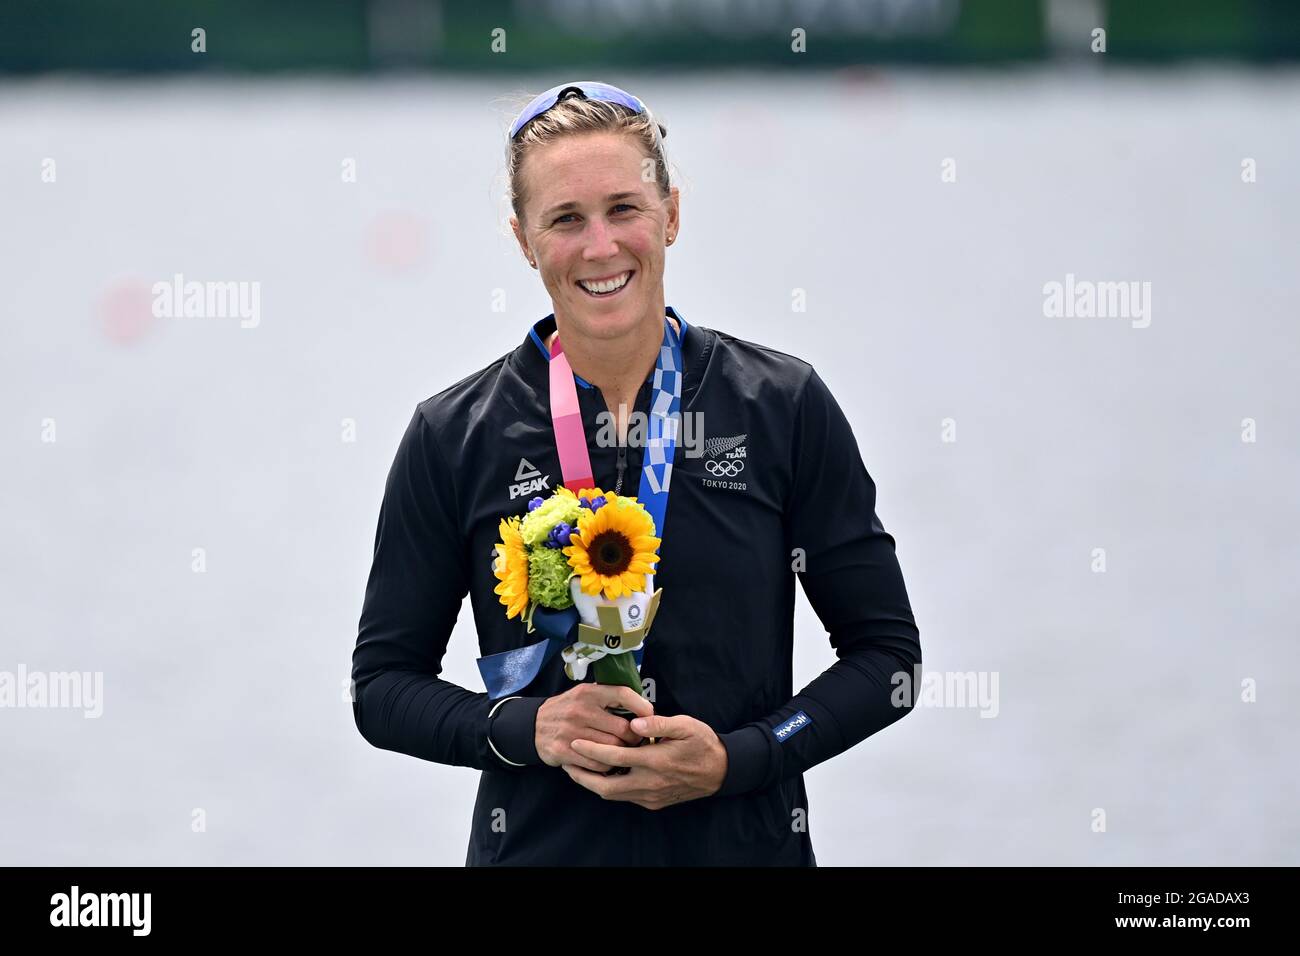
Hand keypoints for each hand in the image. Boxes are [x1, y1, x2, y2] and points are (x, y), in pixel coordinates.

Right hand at [535, 683, 653, 772]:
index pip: (624, 695)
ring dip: (623, 754)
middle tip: (637, 741)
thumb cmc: (568, 709)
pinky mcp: (564, 751)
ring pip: (613, 749)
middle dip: (635, 737)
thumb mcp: (585, 694)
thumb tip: (643, 705)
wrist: (534, 725)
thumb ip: (609, 696)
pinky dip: (608, 766)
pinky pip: (598, 765)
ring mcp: (572, 732)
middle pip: (623, 729)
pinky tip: (608, 763)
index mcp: (589, 692)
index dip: (642, 707)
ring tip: (625, 753)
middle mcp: (581, 710)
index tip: (650, 716)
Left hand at [562, 714, 727, 809]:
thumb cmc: (702, 743)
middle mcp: (650, 783)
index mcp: (655, 761)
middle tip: (566, 762)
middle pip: (605, 786)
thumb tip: (633, 723)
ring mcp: (651, 796)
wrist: (721, 771)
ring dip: (593, 783)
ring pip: (613, 795)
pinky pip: (625, 797)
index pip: (614, 757)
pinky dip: (609, 787)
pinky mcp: (653, 803)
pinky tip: (604, 774)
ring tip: (578, 768)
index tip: (574, 742)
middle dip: (582, 776)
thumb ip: (657, 724)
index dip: (591, 750)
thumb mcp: (685, 725)